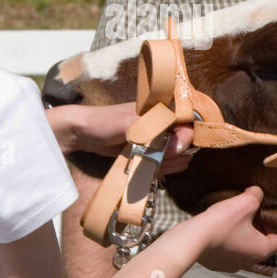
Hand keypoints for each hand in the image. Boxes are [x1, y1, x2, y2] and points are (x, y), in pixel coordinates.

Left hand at [46, 103, 196, 174]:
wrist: (84, 133)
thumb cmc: (106, 121)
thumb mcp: (131, 124)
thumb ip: (156, 131)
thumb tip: (180, 143)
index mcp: (165, 108)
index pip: (192, 124)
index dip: (186, 139)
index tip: (172, 149)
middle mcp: (167, 122)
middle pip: (188, 144)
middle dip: (174, 155)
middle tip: (153, 156)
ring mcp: (161, 139)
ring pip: (180, 157)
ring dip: (166, 164)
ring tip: (145, 161)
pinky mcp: (153, 152)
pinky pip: (167, 165)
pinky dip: (159, 169)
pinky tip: (144, 167)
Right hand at [185, 186, 276, 272]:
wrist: (192, 239)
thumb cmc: (221, 223)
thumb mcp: (245, 202)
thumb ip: (256, 195)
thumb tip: (256, 193)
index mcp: (262, 250)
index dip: (274, 224)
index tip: (263, 214)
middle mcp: (249, 262)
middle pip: (261, 243)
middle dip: (255, 228)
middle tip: (246, 214)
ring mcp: (231, 266)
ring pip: (243, 248)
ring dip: (240, 235)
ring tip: (229, 221)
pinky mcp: (216, 264)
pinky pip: (226, 251)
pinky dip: (224, 241)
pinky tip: (216, 230)